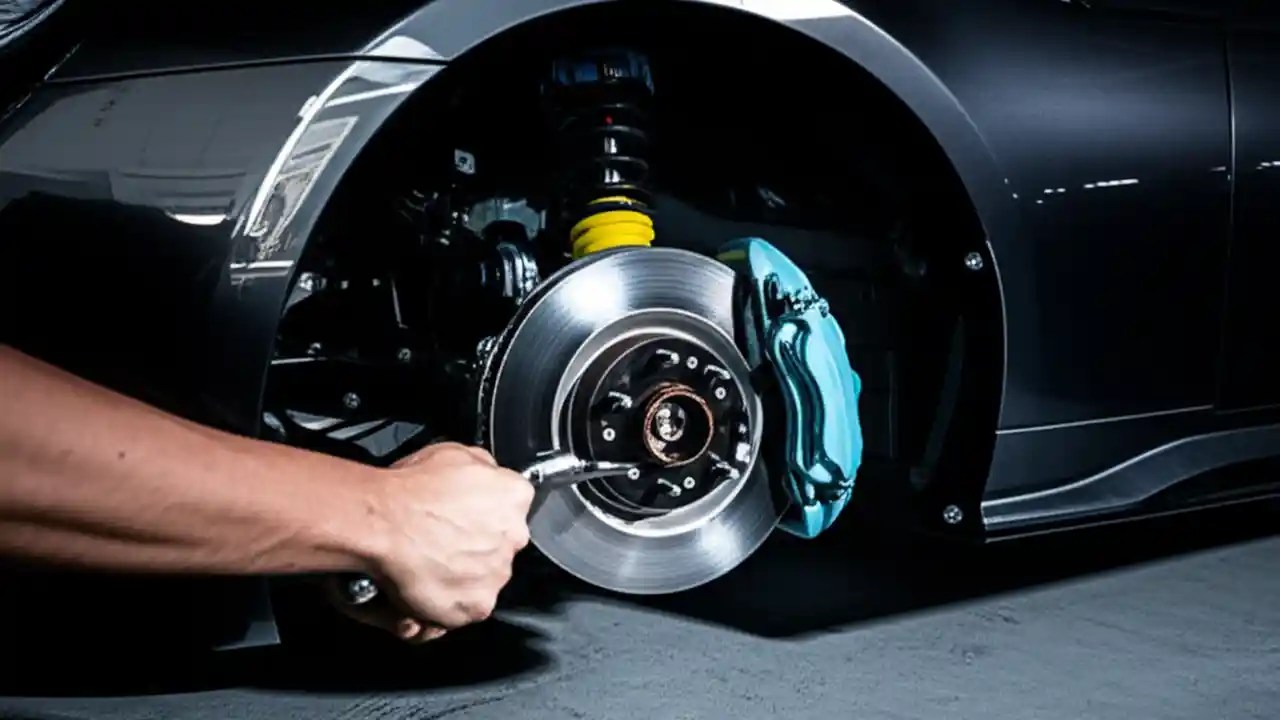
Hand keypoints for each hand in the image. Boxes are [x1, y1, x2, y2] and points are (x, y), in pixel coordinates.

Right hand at [333, 442, 533, 642]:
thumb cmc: (412, 489)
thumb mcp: (455, 453)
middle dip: (476, 545)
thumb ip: (484, 469)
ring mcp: (497, 574)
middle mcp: (514, 536)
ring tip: (428, 567)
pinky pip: (466, 606)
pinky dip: (447, 602)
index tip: (464, 514)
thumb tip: (487, 477)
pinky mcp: (477, 605)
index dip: (484, 511)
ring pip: (485, 577)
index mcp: (514, 496)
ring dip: (463, 574)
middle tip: (441, 541)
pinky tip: (424, 590)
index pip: (511, 506)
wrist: (384, 523)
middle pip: (500, 544)